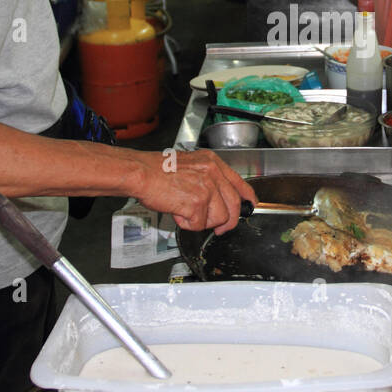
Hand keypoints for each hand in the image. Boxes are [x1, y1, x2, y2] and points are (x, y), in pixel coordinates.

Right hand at [132, 149, 256, 234]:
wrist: (141, 173)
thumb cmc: (157, 170)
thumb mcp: (191, 165)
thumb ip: (207, 178)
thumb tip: (217, 198)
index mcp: (212, 163)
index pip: (239, 183)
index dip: (247, 198)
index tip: (250, 205)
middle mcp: (213, 173)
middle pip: (234, 205)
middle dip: (228, 222)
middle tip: (221, 229)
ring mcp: (207, 188)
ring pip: (218, 218)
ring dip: (202, 222)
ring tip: (185, 212)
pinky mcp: (197, 203)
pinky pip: (199, 224)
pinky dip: (187, 224)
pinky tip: (177, 212)